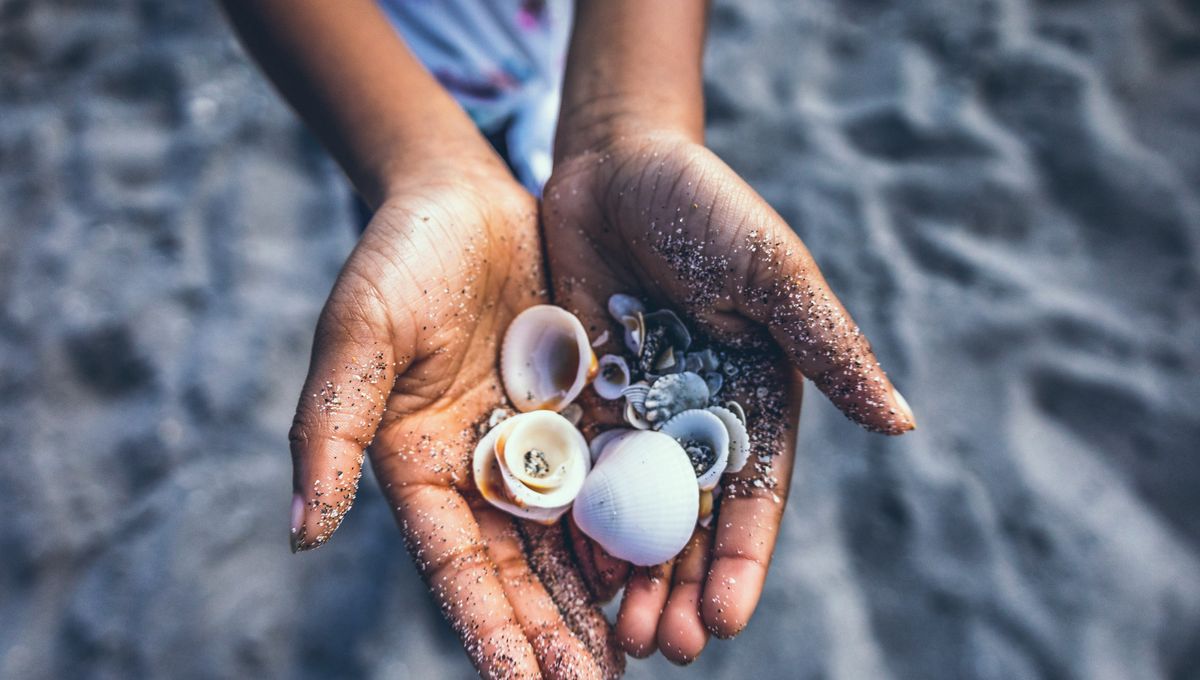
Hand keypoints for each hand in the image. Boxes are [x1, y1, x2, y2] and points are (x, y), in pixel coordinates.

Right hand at [288, 164, 623, 678]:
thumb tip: (300, 535)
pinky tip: (662, 570)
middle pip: (520, 570)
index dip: (486, 626)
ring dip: (599, 601)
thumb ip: (329, 429)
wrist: (464, 198)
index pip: (454, 565)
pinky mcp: (587, 413)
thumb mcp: (358, 335)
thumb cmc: (397, 259)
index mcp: (421, 468)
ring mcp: (539, 446)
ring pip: (573, 540)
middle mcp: (483, 471)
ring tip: (629, 658)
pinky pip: (615, 479)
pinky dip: (633, 528)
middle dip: (553, 635)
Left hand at [542, 131, 915, 663]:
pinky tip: (566, 566)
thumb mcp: (773, 273)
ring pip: (634, 509)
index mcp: (756, 398)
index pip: (754, 497)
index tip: (726, 620)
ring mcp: (638, 412)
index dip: (742, 561)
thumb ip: (827, 347)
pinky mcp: (584, 396)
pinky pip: (579, 469)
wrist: (615, 161)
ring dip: (629, 570)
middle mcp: (698, 417)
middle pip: (691, 520)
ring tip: (619, 632)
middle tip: (665, 646)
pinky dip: (577, 519)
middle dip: (682, 586)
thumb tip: (901, 422)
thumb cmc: (708, 206)